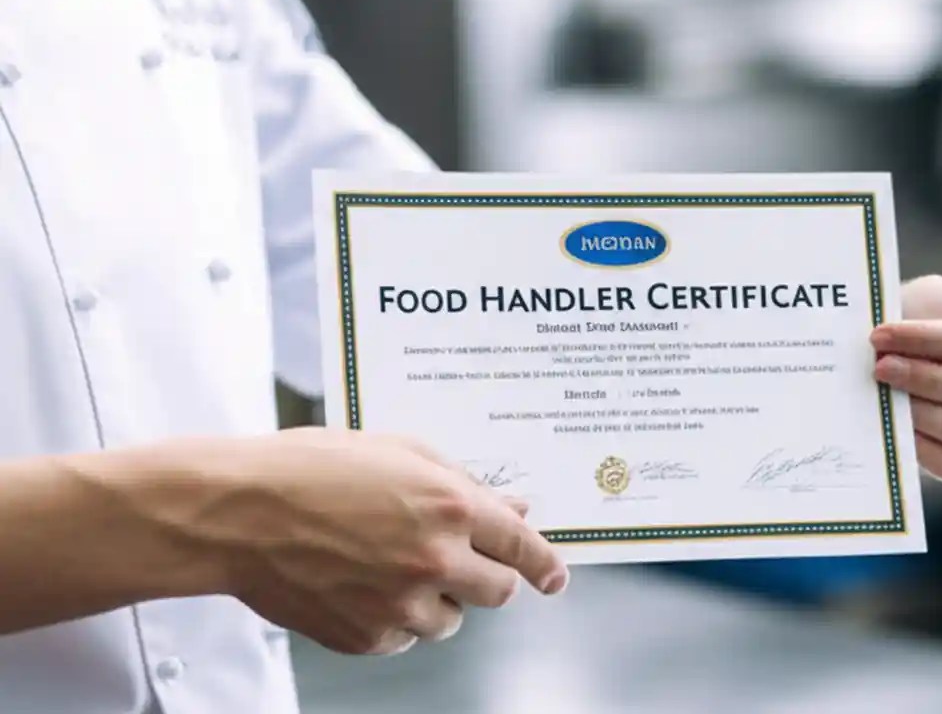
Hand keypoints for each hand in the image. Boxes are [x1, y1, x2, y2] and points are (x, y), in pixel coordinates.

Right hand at [178, 427, 567, 654]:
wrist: (237, 514)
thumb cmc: (310, 469)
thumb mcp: (397, 452)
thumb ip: (462, 482)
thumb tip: (513, 508)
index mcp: (449, 506)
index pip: (522, 546)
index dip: (544, 564)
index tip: (554, 577)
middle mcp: (435, 560)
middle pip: (498, 592)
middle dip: (487, 576)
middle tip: (456, 559)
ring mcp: (401, 604)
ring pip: (450, 620)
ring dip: (437, 599)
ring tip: (388, 564)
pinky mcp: (368, 637)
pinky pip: (403, 638)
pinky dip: (393, 618)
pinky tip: (359, 583)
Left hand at [871, 275, 941, 482]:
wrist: (912, 355)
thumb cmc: (926, 321)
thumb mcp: (930, 301)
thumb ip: (919, 314)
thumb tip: (886, 342)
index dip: (927, 339)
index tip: (880, 336)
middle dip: (922, 378)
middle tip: (879, 367)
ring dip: (919, 412)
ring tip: (883, 395)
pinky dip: (921, 448)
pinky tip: (893, 427)